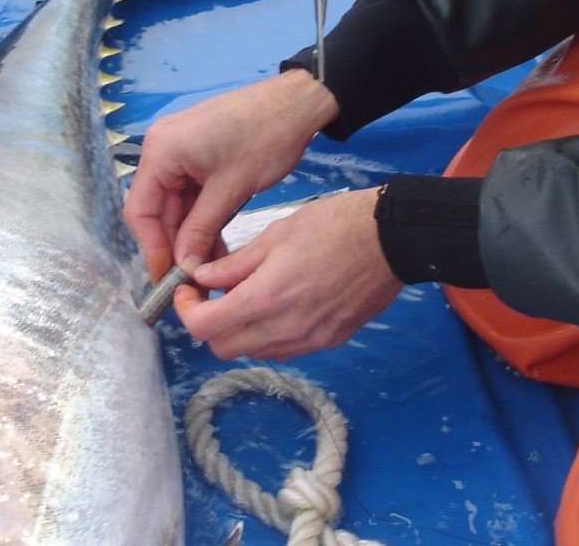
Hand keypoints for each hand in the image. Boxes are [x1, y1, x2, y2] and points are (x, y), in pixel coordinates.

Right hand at [125, 70, 339, 280]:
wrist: (298, 102)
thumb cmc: (265, 137)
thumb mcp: (231, 189)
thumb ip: (201, 229)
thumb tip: (184, 267)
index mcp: (160, 151)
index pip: (140, 210)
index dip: (152, 248)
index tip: (168, 278)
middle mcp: (162, 148)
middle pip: (158, 208)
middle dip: (176, 243)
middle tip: (192, 278)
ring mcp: (180, 149)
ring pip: (177, 203)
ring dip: (192, 233)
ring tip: (211, 266)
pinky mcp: (199, 152)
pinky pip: (192, 191)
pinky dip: (203, 216)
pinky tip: (217, 243)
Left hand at [174, 188, 401, 360]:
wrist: (392, 241)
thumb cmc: (335, 225)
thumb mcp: (276, 234)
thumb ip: (235, 264)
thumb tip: (201, 278)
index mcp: (266, 298)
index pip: (204, 327)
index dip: (186, 310)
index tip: (188, 289)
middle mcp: (284, 329)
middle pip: (223, 348)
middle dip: (209, 323)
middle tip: (212, 293)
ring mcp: (309, 340)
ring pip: (253, 351)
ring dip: (239, 330)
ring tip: (246, 295)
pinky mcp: (329, 341)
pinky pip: (283, 349)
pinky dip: (268, 333)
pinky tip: (277, 304)